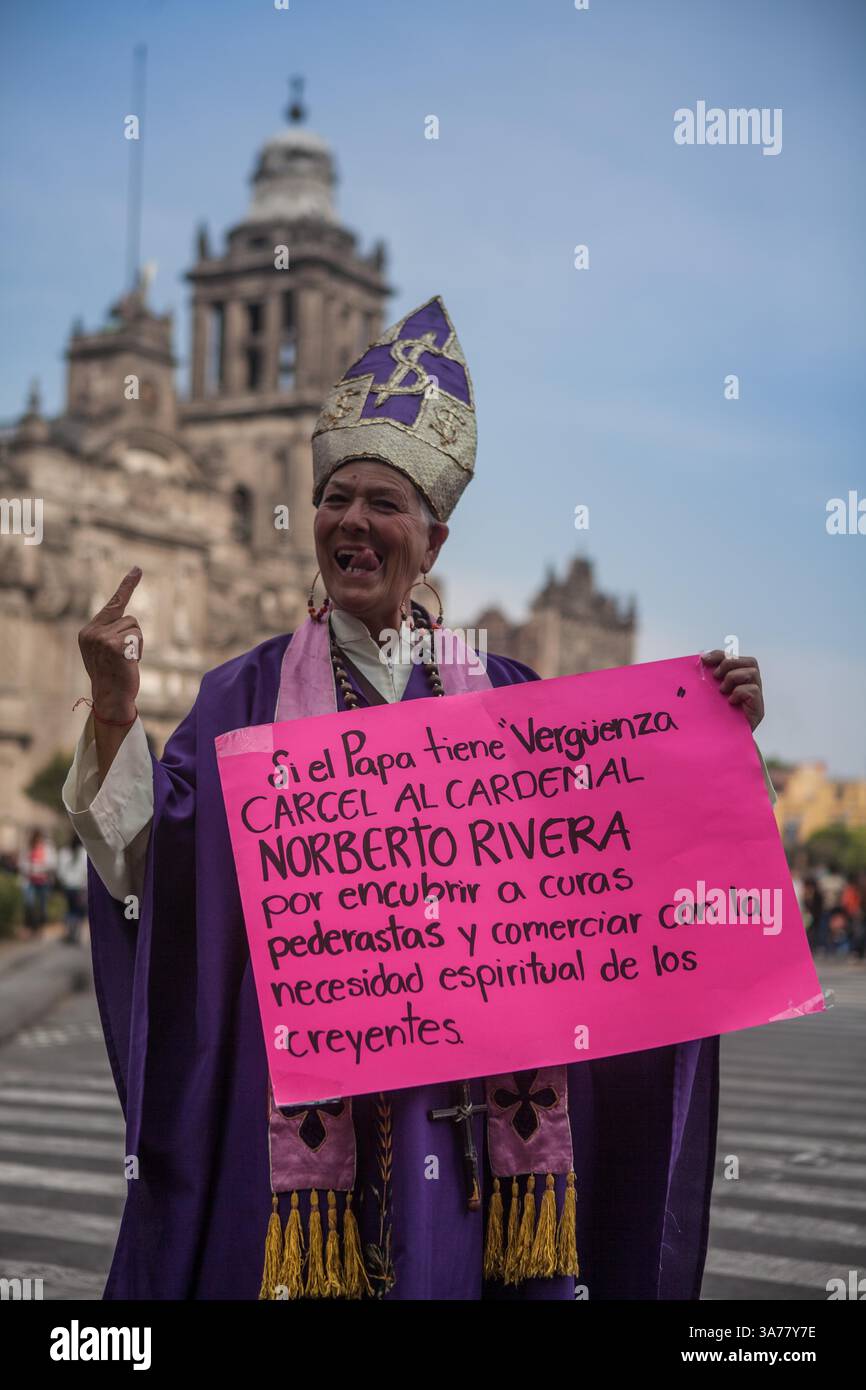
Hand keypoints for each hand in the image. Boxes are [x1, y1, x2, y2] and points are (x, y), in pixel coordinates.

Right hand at [78, 567, 143, 720]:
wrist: (111, 698)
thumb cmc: (112, 675)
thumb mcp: (106, 651)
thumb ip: (110, 633)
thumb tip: (127, 620)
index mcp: (88, 632)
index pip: (112, 604)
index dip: (127, 585)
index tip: (138, 569)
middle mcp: (92, 632)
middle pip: (129, 618)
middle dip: (133, 636)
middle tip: (125, 657)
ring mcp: (102, 638)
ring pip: (135, 627)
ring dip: (136, 644)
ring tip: (126, 660)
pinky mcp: (114, 645)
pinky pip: (137, 637)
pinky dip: (138, 650)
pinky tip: (128, 663)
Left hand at [701, 650, 763, 730]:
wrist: (722, 741)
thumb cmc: (714, 716)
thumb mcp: (709, 694)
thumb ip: (708, 677)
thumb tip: (701, 658)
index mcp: (739, 677)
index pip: (734, 657)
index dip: (720, 655)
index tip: (703, 659)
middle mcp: (751, 684)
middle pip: (749, 661)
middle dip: (729, 664)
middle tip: (715, 676)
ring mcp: (756, 696)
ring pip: (752, 672)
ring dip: (734, 677)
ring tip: (722, 691)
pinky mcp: (759, 708)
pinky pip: (753, 690)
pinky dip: (740, 692)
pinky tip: (730, 701)